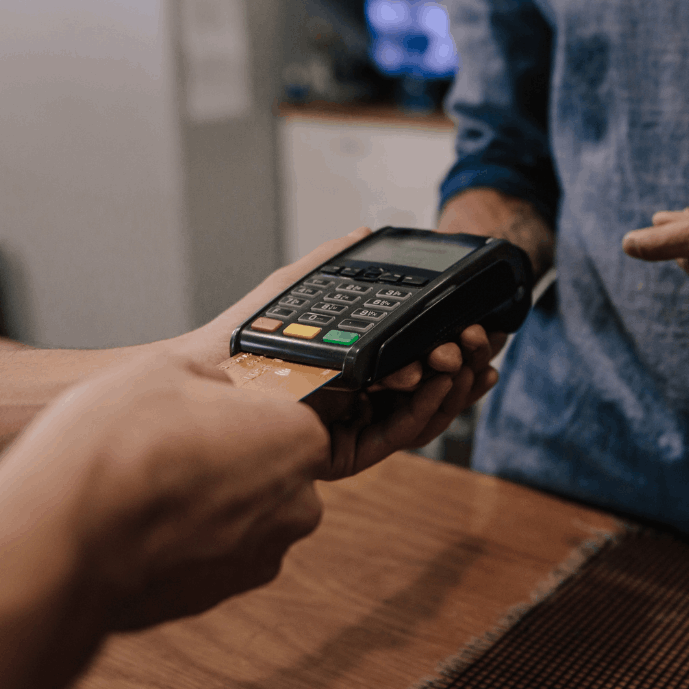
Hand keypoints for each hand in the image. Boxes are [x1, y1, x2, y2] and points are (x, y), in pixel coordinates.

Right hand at [0, 353, 330, 631]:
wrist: (63, 536)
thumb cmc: (117, 447)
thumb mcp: (166, 370)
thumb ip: (212, 381)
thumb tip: (218, 388)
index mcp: (299, 441)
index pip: (303, 423)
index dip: (258, 417)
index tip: (223, 415)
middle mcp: (296, 506)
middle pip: (277, 475)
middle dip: (237, 463)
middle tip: (179, 449)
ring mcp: (260, 557)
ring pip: (243, 520)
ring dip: (209, 507)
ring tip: (150, 490)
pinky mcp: (219, 597)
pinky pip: (211, 558)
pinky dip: (184, 545)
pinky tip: (139, 527)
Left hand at [178, 227, 502, 476]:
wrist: (208, 375)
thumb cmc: (243, 338)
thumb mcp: (296, 290)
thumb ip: (331, 264)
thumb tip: (361, 235)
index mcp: (354, 370)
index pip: (418, 362)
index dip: (453, 347)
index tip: (479, 329)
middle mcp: (357, 403)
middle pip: (428, 390)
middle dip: (463, 366)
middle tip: (481, 341)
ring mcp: (353, 429)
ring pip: (421, 413)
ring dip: (452, 384)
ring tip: (464, 356)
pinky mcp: (346, 453)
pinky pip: (398, 434)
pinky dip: (425, 407)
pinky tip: (437, 380)